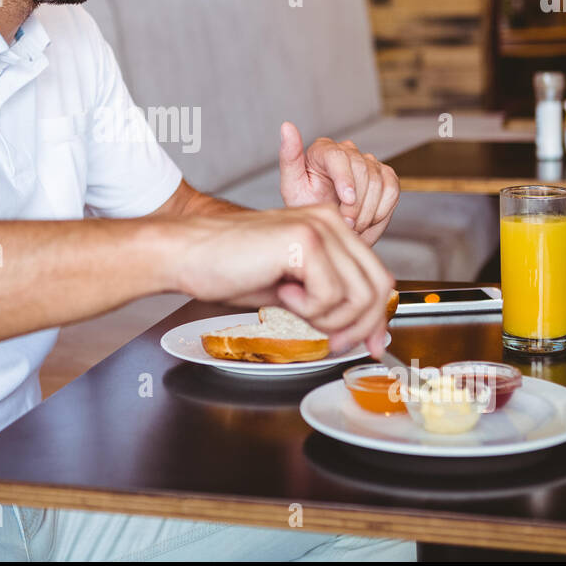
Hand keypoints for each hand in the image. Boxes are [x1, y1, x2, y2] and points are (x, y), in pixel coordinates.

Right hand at [171, 204, 394, 354]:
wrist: (187, 254)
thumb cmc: (228, 269)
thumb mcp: (293, 290)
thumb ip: (330, 302)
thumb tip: (366, 332)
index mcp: (330, 227)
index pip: (378, 277)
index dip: (378, 318)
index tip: (373, 345)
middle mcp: (331, 220)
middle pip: (377, 287)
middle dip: (360, 326)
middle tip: (332, 341)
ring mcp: (320, 226)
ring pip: (358, 295)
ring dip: (327, 317)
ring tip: (293, 306)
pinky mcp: (305, 240)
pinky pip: (330, 295)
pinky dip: (306, 309)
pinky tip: (281, 292)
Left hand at [278, 121, 399, 245]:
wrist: (326, 224)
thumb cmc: (307, 204)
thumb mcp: (292, 185)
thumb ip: (289, 156)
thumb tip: (287, 126)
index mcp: (323, 149)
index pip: (338, 156)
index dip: (345, 178)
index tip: (346, 200)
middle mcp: (347, 151)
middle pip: (362, 170)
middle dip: (356, 204)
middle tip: (346, 224)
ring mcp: (369, 162)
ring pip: (379, 182)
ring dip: (367, 212)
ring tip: (353, 226)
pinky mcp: (385, 175)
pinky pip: (392, 191)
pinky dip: (381, 211)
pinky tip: (366, 220)